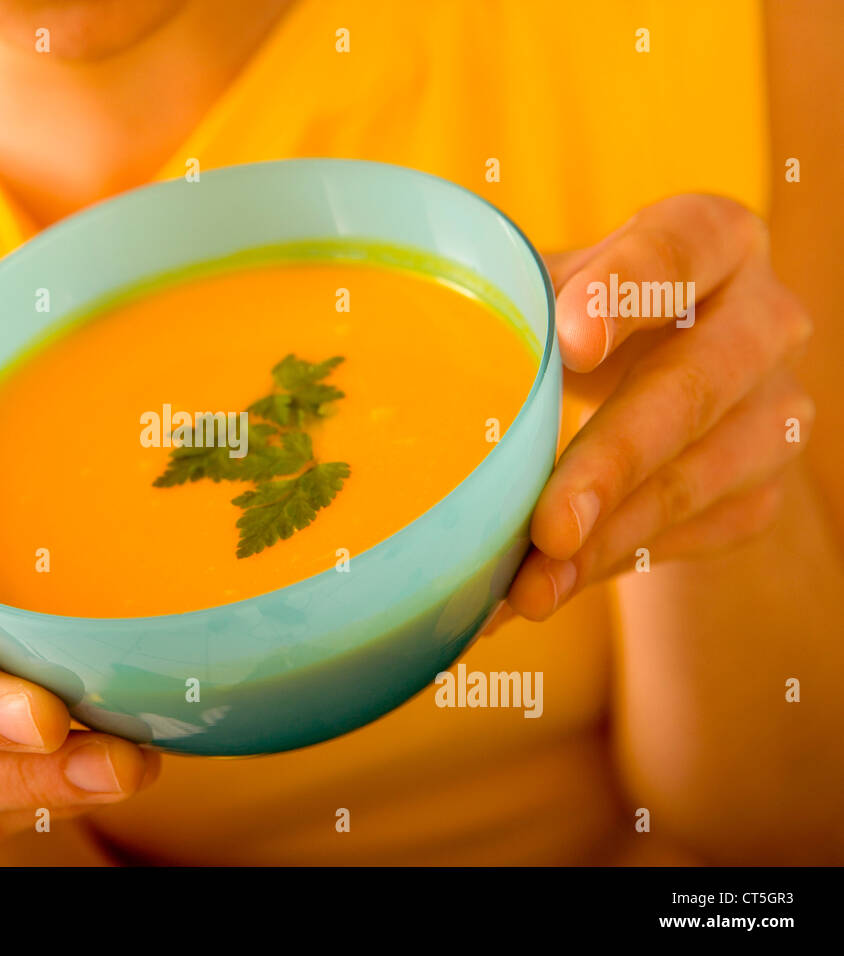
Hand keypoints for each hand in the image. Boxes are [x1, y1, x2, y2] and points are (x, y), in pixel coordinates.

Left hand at [505, 194, 813, 620]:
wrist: (638, 370)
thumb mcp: (545, 283)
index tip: (570, 344)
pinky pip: (693, 534)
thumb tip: (420, 354)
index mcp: (710, 236)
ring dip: (610, 539)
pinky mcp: (761, 487)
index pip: (680, 248)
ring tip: (531, 587)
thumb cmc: (573, 313)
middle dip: (613, 462)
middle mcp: (763, 319)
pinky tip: (548, 588)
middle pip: (693, 387)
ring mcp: (775, 410)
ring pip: (700, 478)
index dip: (626, 292)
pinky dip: (613, 565)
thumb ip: (509, 299)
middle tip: (549, 526)